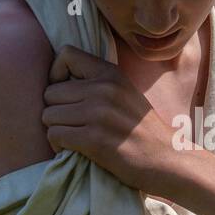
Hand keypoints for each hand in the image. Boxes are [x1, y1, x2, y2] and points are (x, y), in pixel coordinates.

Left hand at [43, 46, 177, 188]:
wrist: (167, 160)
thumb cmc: (143, 130)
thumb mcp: (125, 93)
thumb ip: (98, 83)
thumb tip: (58, 80)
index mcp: (111, 74)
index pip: (65, 54)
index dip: (57, 74)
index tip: (66, 94)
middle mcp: (103, 89)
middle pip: (50, 92)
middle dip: (55, 110)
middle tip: (71, 124)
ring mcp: (98, 114)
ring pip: (48, 116)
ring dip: (55, 130)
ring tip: (73, 138)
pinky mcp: (93, 139)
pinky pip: (54, 135)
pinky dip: (58, 145)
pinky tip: (73, 149)